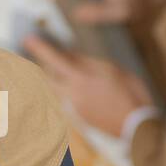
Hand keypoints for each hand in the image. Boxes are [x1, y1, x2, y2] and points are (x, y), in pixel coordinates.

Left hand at [23, 35, 152, 137]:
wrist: (137, 127)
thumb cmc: (132, 93)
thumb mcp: (113, 70)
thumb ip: (89, 62)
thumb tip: (72, 54)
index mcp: (81, 79)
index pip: (54, 60)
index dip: (40, 48)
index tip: (28, 39)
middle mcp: (72, 94)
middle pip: (47, 78)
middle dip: (40, 65)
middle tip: (35, 54)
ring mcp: (74, 108)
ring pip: (55, 90)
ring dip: (51, 78)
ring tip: (52, 69)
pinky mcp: (80, 117)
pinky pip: (65, 100)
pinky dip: (64, 90)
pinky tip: (72, 86)